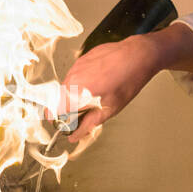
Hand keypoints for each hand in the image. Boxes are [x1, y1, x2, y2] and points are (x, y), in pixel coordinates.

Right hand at [56, 23, 192, 142]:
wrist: (137, 55)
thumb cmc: (127, 80)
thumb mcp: (109, 109)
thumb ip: (88, 124)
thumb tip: (75, 135)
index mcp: (76, 92)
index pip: (55, 111)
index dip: (60, 120)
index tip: (65, 124)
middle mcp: (72, 78)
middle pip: (60, 100)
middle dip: (69, 108)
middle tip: (85, 111)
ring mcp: (76, 66)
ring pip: (67, 87)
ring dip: (76, 95)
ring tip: (95, 95)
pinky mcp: (81, 59)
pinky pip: (75, 75)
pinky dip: (82, 82)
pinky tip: (98, 83)